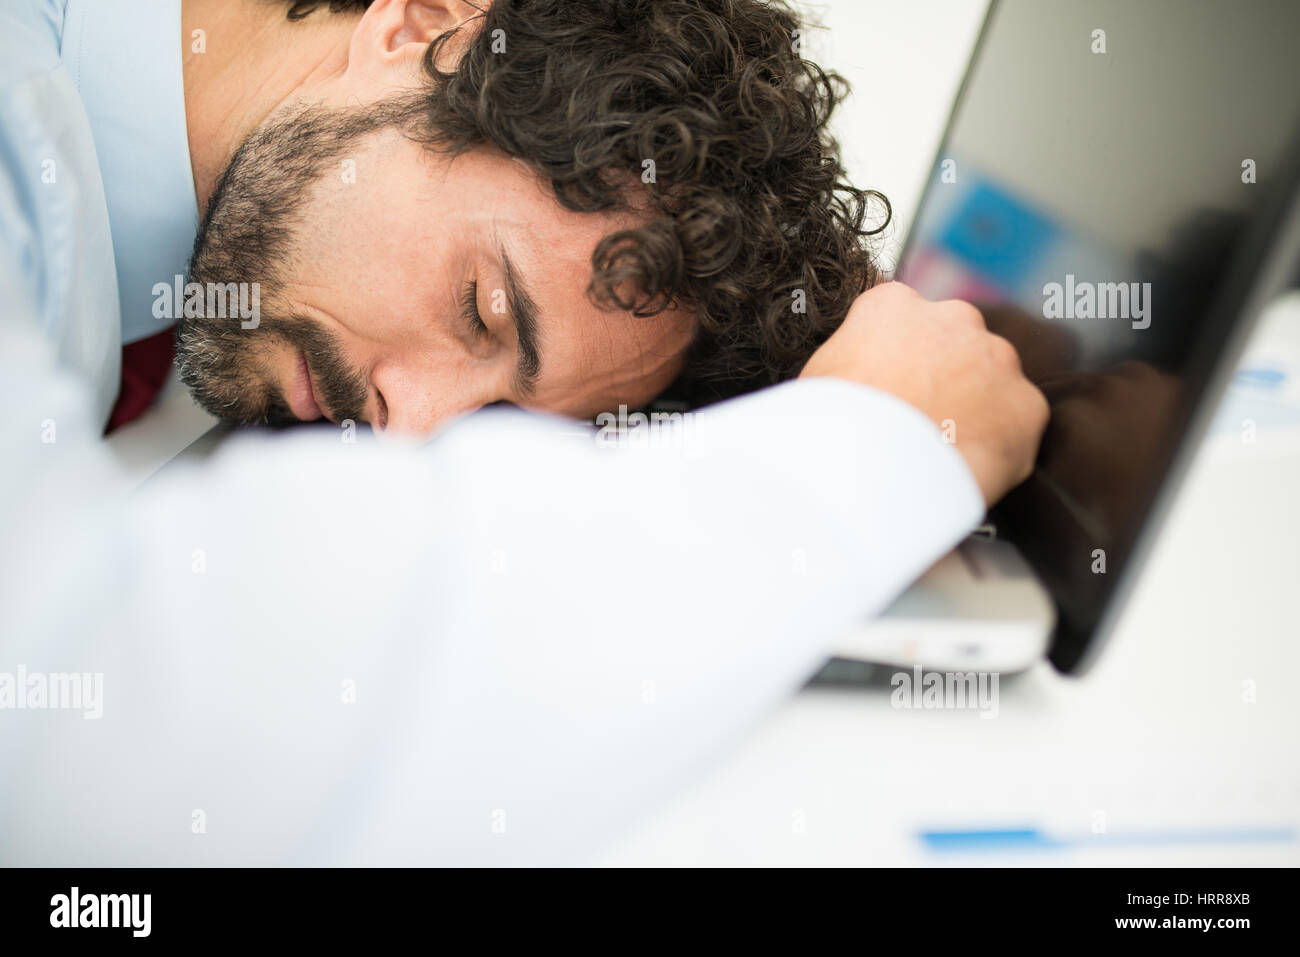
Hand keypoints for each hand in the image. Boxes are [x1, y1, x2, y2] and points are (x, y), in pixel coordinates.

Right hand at [799, 281, 1048, 505]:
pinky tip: (968, 468)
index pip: (902, 317)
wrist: (868, 471)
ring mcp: (996, 360)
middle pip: (955, 343)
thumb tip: (852, 381)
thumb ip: (848, 362)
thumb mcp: (817, 379)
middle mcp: (953, 319)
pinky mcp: (1026, 405)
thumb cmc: (830, 428)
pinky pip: (1018, 424)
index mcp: (893, 307)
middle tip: (921, 421)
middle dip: (944, 376)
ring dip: (975, 408)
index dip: (897, 357)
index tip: (891, 387)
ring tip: (942, 451)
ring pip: (992, 380)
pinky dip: (1001, 445)